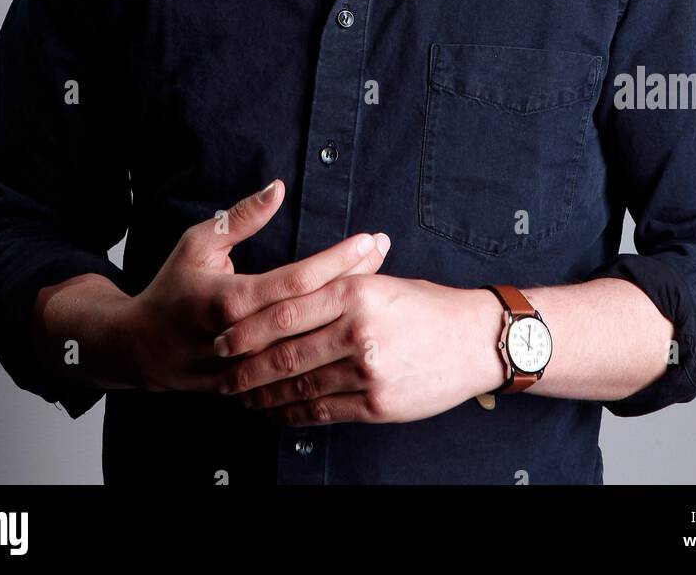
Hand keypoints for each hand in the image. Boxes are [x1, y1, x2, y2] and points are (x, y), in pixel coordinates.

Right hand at [122, 178, 390, 391]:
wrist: (140, 349)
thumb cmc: (172, 288)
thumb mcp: (199, 244)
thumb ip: (240, 218)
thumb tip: (278, 188)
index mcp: (232, 302)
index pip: (297, 280)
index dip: (336, 259)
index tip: (369, 238)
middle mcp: (245, 339)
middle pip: (314, 311)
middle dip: (355, 279)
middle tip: (386, 252)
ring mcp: (252, 369)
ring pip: (313, 343)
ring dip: (348, 313)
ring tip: (384, 287)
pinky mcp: (256, 387)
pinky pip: (301, 370)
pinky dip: (329, 347)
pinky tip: (356, 330)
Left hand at [214, 274, 507, 424]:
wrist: (475, 340)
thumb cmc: (427, 306)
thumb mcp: (382, 282)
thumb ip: (338, 283)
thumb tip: (292, 282)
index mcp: (355, 291)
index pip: (285, 311)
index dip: (247, 329)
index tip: (222, 336)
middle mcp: (358, 330)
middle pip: (285, 353)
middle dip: (245, 366)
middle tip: (220, 372)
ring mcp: (368, 371)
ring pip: (299, 387)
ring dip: (262, 394)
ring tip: (241, 396)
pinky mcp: (377, 404)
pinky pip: (322, 411)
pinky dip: (292, 413)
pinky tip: (276, 412)